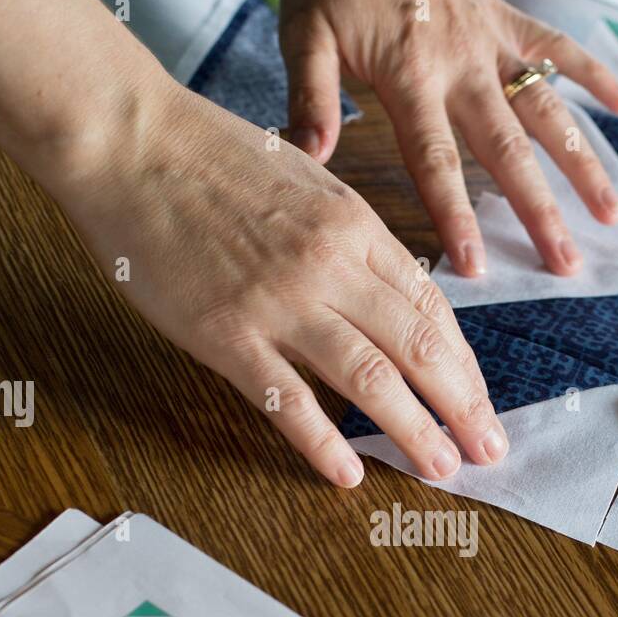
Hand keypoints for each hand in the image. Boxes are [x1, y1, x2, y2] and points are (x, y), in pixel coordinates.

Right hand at [57, 80, 507, 486]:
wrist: (129, 141)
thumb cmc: (211, 157)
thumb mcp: (306, 182)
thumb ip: (349, 238)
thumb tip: (387, 290)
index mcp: (355, 225)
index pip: (430, 307)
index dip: (463, 364)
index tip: (481, 402)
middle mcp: (332, 265)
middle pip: (419, 347)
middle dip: (463, 406)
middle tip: (488, 450)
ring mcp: (280, 302)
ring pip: (370, 378)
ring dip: (413, 430)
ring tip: (442, 468)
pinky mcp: (228, 335)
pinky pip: (288, 400)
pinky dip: (324, 442)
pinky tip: (349, 475)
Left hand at [281, 0, 617, 276]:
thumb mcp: (302, 30)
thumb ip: (310, 97)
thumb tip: (310, 156)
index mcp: (411, 76)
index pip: (437, 161)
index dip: (457, 216)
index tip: (480, 267)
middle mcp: (462, 63)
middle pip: (509, 150)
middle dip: (540, 211)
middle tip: (567, 265)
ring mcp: (490, 39)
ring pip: (547, 109)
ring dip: (582, 162)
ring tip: (611, 212)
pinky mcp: (503, 15)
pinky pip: (558, 47)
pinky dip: (594, 73)